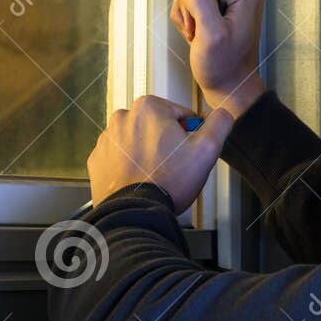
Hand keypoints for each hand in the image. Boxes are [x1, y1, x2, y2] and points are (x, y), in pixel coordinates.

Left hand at [88, 96, 234, 209]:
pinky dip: (130, 166)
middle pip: (157, 127)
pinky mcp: (98, 159)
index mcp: (149, 108)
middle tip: (174, 166)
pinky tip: (141, 180)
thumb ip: (219, 124)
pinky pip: (120, 158)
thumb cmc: (167, 183)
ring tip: (157, 175)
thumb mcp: (207, 150)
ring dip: (148, 154)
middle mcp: (123, 118)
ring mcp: (107, 139)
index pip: (181, 115)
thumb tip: (222, 113)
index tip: (188, 152)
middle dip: (167, 143)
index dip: (190, 135)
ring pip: (138, 141)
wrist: (134, 213)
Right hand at [169, 0, 266, 118]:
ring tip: (198, 34)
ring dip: (187, 15)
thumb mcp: (211, 35)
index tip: (198, 26)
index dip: (189, 1)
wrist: (229, 85)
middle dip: (187, 8)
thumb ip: (201, 4)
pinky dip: (189, 18)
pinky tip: (198, 33)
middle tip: (197, 31)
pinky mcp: (223, 6)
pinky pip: (193, 1)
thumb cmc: (224, 67)